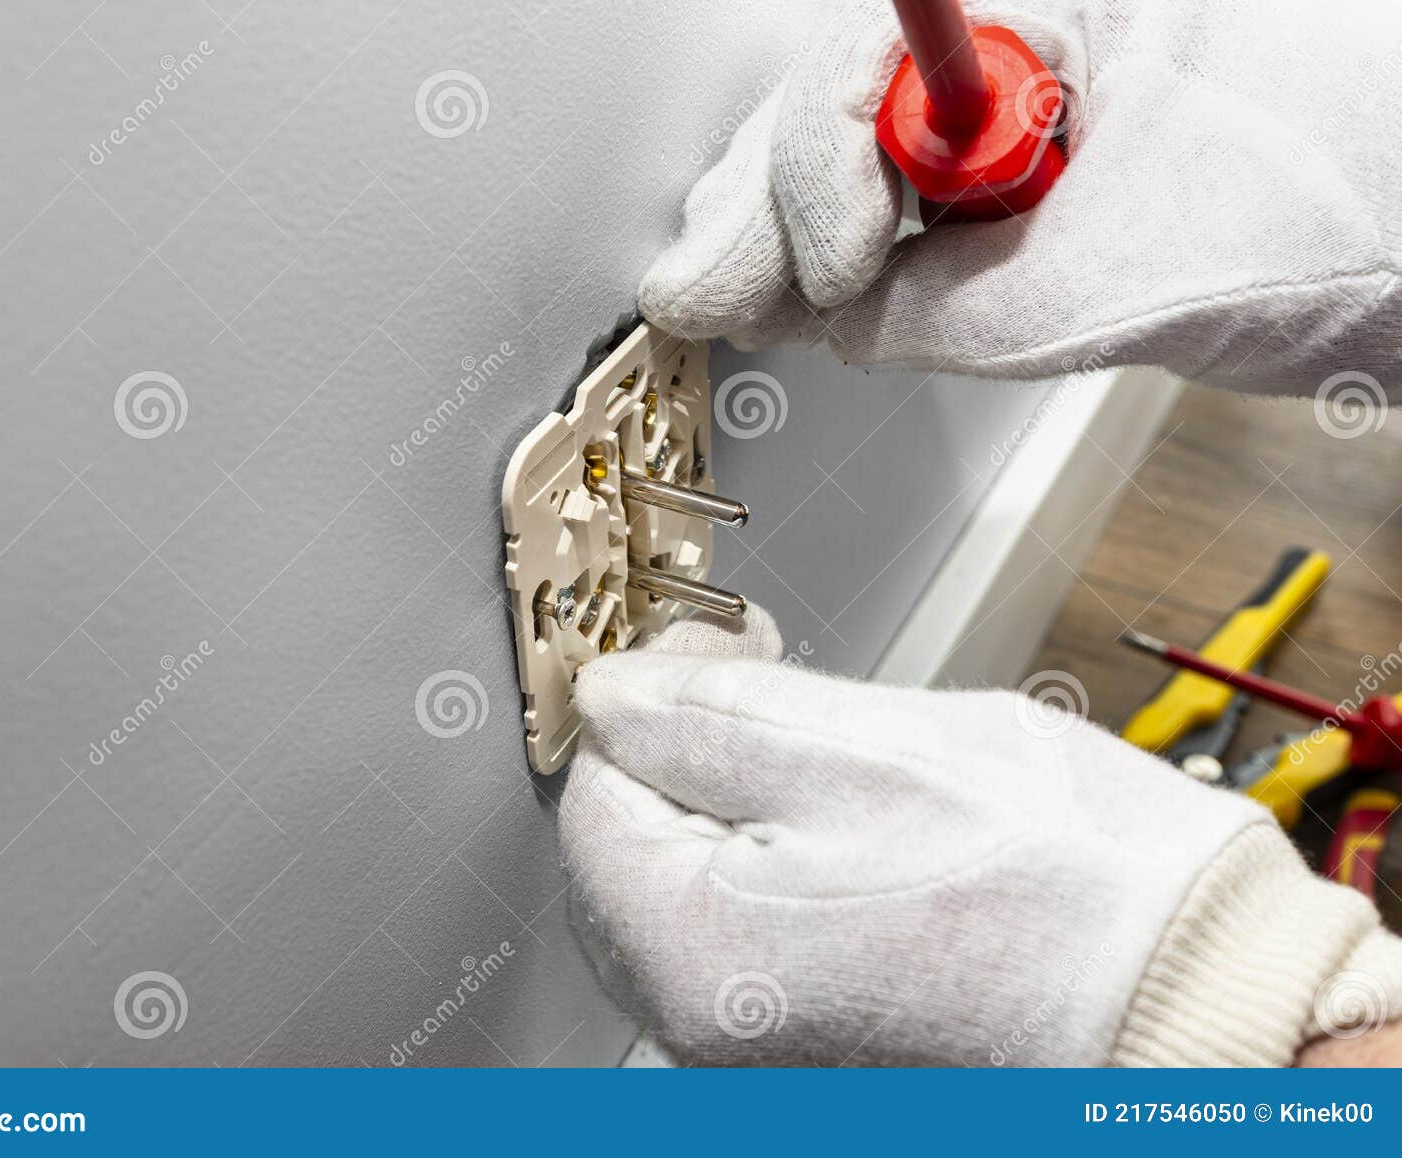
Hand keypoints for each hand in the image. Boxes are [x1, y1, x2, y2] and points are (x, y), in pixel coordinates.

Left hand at [559, 606, 1401, 1065]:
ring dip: (735, 802)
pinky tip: (851, 832)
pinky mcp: (811, 1044)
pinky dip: (775, 862)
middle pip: (631, 850)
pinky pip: (748, 932)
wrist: (1195, 1000)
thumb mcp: (863, 747)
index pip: (596, 795)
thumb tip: (615, 694)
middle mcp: (707, 1023)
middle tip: (770, 689)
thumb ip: (708, 714)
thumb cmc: (1062, 885)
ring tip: (834, 761)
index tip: (713, 648)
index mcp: (695, 951)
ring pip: (690, 886)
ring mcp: (756, 1046)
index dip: (647, 698)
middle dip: (688, 751)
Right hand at [641, 0, 1400, 394]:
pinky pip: (903, 210)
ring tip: (725, 297)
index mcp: (1056, 11)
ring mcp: (1022, 113)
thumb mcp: (1129, 271)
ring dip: (785, 235)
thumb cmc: (1349, 206)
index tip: (818, 276)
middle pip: (837, 107)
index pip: (874, 65)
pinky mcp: (1025, 183)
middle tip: (698, 292)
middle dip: (765, 205)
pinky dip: (842, 263)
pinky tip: (797, 296)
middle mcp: (1027, 49)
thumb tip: (842, 327)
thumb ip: (966, 303)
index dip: (819, 171)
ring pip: (856, 158)